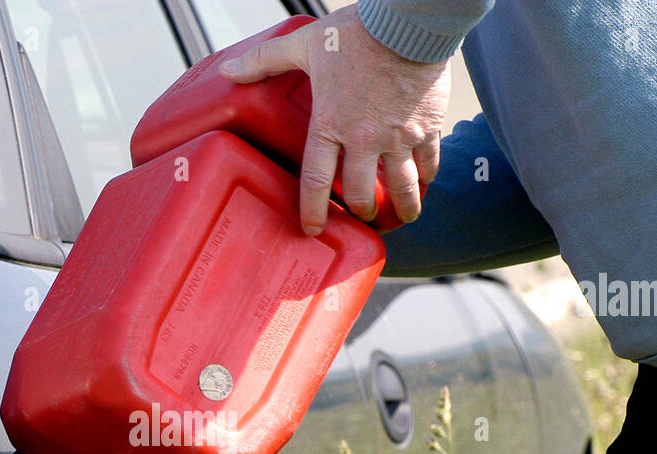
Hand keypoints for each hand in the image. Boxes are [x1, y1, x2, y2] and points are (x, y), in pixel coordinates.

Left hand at [220, 4, 449, 233]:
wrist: (408, 22)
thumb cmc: (356, 32)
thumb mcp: (305, 45)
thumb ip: (266, 60)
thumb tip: (229, 69)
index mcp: (331, 124)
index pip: (316, 181)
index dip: (313, 211)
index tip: (313, 229)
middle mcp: (365, 139)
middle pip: (362, 195)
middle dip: (362, 212)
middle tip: (363, 216)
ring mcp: (399, 137)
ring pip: (402, 188)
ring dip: (402, 208)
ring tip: (402, 215)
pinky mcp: (427, 127)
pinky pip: (428, 162)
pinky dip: (427, 176)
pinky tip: (424, 182)